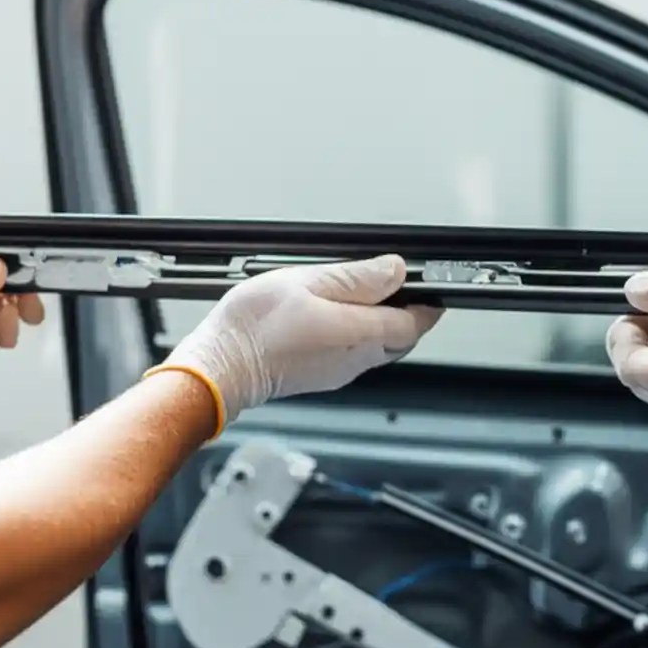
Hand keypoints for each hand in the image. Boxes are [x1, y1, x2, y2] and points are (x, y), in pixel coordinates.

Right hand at [149, 255, 442, 432]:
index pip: (415, 322)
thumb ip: (357, 277)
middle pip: (401, 338)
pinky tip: (336, 316)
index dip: (427, 302)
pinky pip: (355, 356)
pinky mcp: (322, 377)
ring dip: (382, 324)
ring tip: (365, 295)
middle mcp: (356, 359)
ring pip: (379, 348)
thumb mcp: (307, 282)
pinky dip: (358, 335)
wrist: (219, 368)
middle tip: (402, 287)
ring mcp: (339, 372)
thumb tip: (395, 270)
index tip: (428, 285)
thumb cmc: (253, 327)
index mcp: (361, 334)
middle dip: (408, 313)